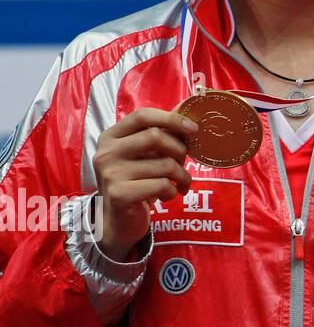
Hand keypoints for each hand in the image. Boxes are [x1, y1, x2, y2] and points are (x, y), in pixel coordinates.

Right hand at [91, 108, 196, 260]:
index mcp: (111, 136)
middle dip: (179, 150)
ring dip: (182, 175)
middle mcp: (106, 152)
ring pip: (164, 164)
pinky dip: (173, 191)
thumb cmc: (136, 181)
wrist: (118, 220)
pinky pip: (161, 185)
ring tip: (181, 182)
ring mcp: (111, 174)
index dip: (171, 118)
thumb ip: (161, 131)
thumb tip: (186, 106)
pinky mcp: (120, 194)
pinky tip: (168, 195)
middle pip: (155, 136)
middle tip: (183, 162)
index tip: (193, 128)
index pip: (142, 116)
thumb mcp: (145, 154)